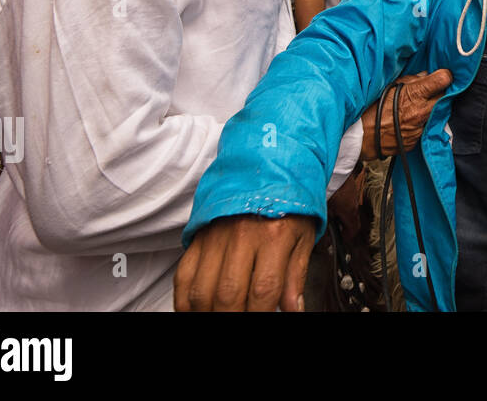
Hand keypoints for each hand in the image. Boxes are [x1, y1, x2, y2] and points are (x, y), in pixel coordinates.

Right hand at [174, 213, 317, 311]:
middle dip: (233, 317)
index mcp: (274, 235)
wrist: (267, 166)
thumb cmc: (289, 201)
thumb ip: (295, 276)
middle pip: (228, 294)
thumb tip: (294, 310)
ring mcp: (215, 236)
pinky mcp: (198, 237)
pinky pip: (183, 276)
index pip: (264, 289)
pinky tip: (197, 309)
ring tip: (220, 316)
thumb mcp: (303, 236)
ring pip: (201, 290)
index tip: (264, 320)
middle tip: (240, 320)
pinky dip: (185, 302)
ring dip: (208, 312)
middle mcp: (242, 235)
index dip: (262, 315)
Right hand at [360, 68, 451, 160]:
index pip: (443, 80)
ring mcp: (420, 128)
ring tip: (414, 109)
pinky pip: (423, 130)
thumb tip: (425, 76)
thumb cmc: (372, 108)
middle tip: (430, 92)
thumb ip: (411, 80)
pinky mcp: (416, 141)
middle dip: (439, 94)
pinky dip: (419, 125)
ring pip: (435, 116)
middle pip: (444, 98)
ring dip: (429, 111)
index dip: (444, 76)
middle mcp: (421, 112)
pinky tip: (407, 123)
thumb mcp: (391, 87)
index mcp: (415, 94)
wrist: (362, 135)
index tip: (442, 76)